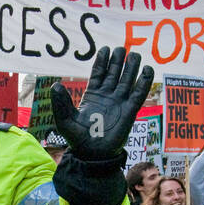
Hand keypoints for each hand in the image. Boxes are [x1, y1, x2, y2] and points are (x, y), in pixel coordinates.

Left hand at [51, 46, 153, 161]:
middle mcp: (107, 96)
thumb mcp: (65, 120)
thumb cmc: (78, 139)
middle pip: (114, 73)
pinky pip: (138, 94)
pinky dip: (143, 82)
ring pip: (127, 80)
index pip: (98, 73)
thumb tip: (56, 86)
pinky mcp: (130, 111)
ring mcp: (120, 103)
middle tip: (121, 49)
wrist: (93, 155)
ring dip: (131, 67)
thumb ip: (61, 103)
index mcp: (92, 95)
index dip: (102, 61)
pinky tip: (147, 69)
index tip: (105, 49)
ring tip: (134, 55)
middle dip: (118, 60)